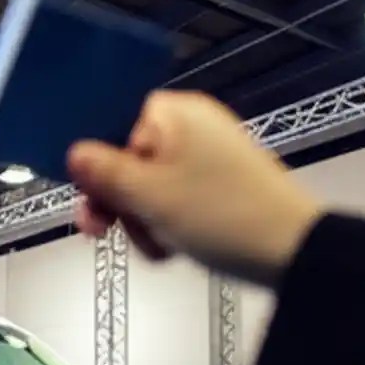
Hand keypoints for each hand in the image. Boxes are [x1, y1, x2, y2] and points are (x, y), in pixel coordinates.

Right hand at [66, 90, 324, 287]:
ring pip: (148, 185)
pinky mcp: (220, 182)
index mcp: (173, 113)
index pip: (112, 127)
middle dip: (119, 202)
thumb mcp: (149, 196)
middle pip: (127, 159)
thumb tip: (73, 153)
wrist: (291, 251)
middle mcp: (190, 124)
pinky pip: (174, 197)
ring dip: (143, 220)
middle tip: (108, 234)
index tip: (88, 203)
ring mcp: (207, 154)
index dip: (94, 166)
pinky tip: (175, 246)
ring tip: (160, 245)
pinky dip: (167, 222)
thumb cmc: (219, 215)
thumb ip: (103, 173)